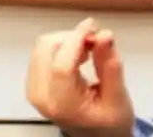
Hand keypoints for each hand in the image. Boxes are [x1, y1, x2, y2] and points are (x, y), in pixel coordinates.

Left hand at [25, 18, 133, 136]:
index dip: (77, 39)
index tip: (95, 26)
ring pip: (43, 46)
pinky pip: (43, 51)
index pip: (61, 64)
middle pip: (47, 49)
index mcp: (62, 104)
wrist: (95, 136)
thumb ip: (110, 65)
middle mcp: (41, 95)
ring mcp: (34, 88)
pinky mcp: (34, 81)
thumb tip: (105, 34)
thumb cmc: (109, 121)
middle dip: (73, 38)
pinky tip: (78, 56)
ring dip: (68, 40)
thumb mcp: (118, 96)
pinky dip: (62, 46)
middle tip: (97, 42)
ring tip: (89, 52)